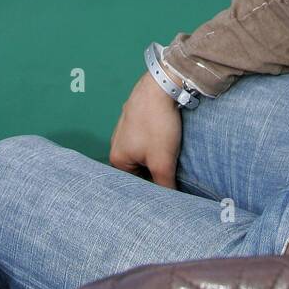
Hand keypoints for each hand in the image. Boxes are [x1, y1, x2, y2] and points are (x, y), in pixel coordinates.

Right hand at [109, 71, 181, 188]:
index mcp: (117, 158)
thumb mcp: (162, 161)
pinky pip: (146, 137)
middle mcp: (116, 143)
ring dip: (157, 155)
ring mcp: (125, 128)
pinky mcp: (136, 116)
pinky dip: (157, 140)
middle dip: (154, 171)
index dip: (152, 189)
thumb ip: (164, 186)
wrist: (162, 85)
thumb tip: (169, 203)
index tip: (168, 190)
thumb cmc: (157, 124)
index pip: (134, 184)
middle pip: (138, 168)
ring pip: (143, 151)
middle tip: (172, 172)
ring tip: (172, 153)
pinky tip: (169, 138)